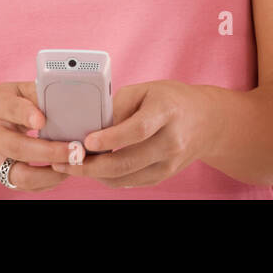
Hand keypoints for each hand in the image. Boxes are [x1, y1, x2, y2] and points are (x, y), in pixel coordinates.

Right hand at [0, 81, 75, 192]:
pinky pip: (22, 185)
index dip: (26, 114)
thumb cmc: (4, 105)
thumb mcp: (16, 91)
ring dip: (50, 174)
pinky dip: (45, 183)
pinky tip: (61, 173)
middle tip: (76, 151)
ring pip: (19, 174)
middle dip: (49, 152)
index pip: (9, 108)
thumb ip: (36, 93)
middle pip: (17, 147)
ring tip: (73, 166)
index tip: (43, 121)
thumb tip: (65, 97)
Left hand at [50, 80, 215, 188]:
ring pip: (125, 178)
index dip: (110, 138)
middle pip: (126, 162)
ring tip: (71, 167)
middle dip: (90, 166)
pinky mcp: (165, 176)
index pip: (137, 130)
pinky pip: (131, 182)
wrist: (207, 122)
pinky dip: (109, 178)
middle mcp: (171, 141)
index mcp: (166, 112)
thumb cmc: (171, 100)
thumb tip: (91, 125)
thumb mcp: (146, 90)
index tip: (86, 141)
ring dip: (95, 175)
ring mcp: (169, 163)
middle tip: (65, 162)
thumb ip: (119, 105)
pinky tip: (93, 168)